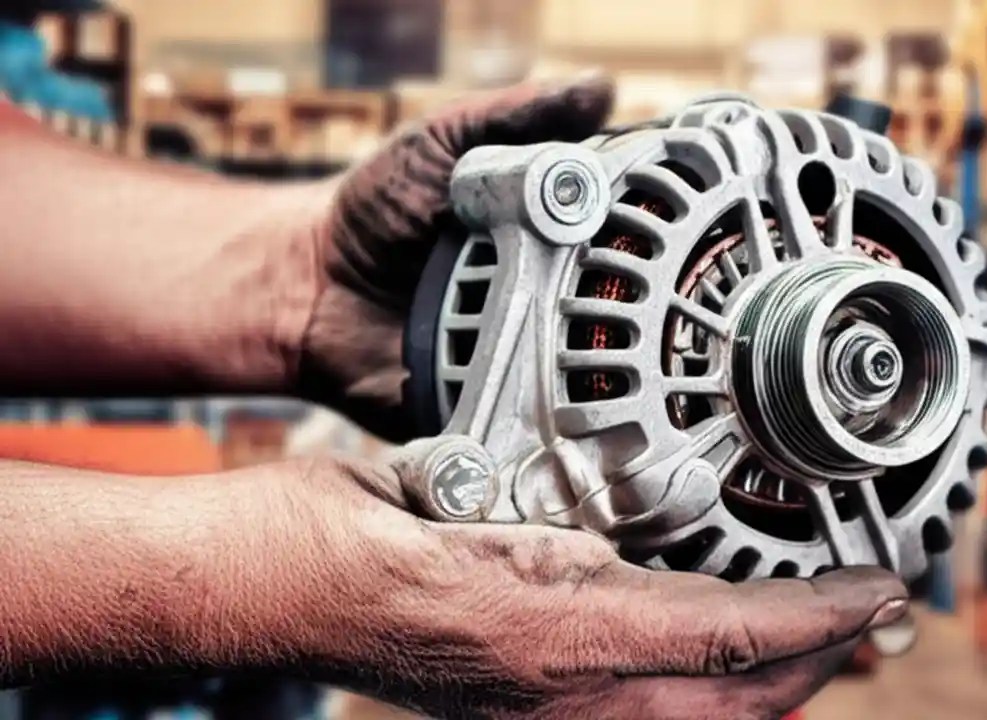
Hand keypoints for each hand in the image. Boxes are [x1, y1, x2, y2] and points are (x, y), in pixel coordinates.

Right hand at [244, 457, 908, 718]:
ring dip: (776, 687)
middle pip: (741, 702)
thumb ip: (578, 524)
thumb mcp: (485, 493)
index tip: (880, 583)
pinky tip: (723, 668)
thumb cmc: (364, 532)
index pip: (736, 634)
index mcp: (567, 632)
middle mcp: (570, 695)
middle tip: (872, 611)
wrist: (284, 587)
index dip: (823, 614)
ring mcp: (551, 718)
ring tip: (820, 640)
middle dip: (822, 661)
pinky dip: (713, 700)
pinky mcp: (531, 716)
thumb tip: (658, 517)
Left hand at [297, 78, 615, 439]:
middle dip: (615, 302)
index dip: (645, 236)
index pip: (617, 238)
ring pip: (577, 369)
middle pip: (609, 309)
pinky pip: (523, 417)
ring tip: (572, 337)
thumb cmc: (374, 206)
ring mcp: (515, 353)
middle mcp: (540, 296)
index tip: (667, 233)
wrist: (303, 284)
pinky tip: (547, 395)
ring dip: (578, 356)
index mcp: (543, 236)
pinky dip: (535, 411)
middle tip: (611, 288)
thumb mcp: (442, 143)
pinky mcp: (488, 401)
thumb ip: (515, 116)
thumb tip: (601, 87)